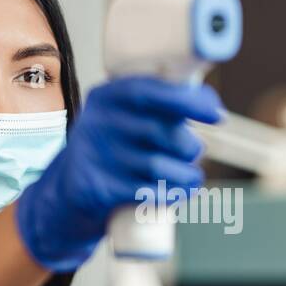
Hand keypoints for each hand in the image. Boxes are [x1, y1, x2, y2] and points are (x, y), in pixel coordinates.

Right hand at [15, 76, 223, 271]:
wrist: (68, 193)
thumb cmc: (113, 152)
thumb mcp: (124, 120)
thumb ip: (159, 109)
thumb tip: (211, 105)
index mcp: (106, 97)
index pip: (150, 91)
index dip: (188, 101)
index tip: (216, 113)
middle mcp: (96, 123)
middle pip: (160, 131)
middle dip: (188, 146)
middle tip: (192, 153)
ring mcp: (94, 157)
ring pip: (158, 165)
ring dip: (187, 175)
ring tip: (192, 178)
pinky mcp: (98, 189)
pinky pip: (146, 191)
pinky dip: (172, 194)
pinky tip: (181, 192)